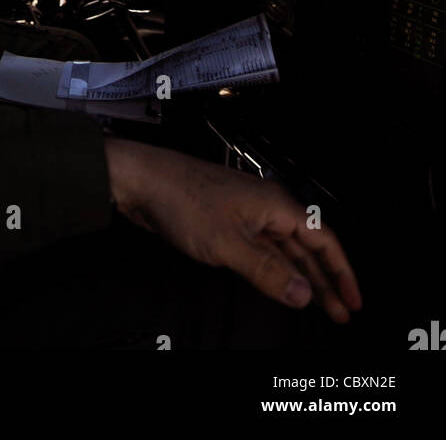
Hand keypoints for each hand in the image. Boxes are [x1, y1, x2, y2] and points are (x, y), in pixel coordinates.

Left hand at [105, 138, 361, 323]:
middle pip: (307, 248)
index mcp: (275, 205)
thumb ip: (268, 272)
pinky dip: (277, 271)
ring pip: (285, 252)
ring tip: (320, 307)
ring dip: (302, 279)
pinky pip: (263, 252)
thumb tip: (303, 294)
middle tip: (340, 314)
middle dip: (325, 281)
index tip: (353, 301)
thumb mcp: (228, 243)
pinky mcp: (227, 225)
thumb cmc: (181, 199)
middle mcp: (266, 208)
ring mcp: (246, 216)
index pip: (323, 240)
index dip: (342, 272)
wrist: (141, 181)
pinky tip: (282, 287)